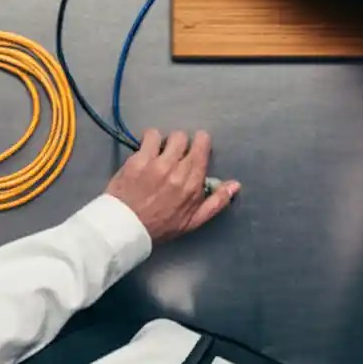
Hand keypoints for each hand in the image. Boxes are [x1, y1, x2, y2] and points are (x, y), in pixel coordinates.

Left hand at [105, 130, 240, 244]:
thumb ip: (216, 202)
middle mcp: (178, 169)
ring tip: (159, 153)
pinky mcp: (138, 159)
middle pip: (185, 138)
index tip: (194, 148)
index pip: (203, 146)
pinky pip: (150, 136)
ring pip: (169, 136)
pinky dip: (150, 140)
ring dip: (166, 142)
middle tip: (173, 155)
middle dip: (181, 144)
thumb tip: (235, 185)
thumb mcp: (193, 221)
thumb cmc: (161, 226)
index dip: (199, 143)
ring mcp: (157, 163)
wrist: (127, 228)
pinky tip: (146, 152)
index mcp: (193, 183)